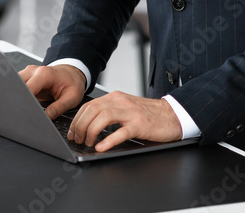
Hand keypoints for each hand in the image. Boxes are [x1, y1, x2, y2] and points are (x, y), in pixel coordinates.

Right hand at [18, 64, 85, 119]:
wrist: (71, 73)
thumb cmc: (72, 83)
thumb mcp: (72, 98)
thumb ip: (58, 108)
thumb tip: (45, 118)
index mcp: (44, 74)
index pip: (27, 88)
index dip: (25, 101)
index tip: (25, 113)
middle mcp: (32, 71)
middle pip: (16, 85)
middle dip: (17, 99)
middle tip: (22, 113)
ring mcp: (27, 74)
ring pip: (13, 85)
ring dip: (17, 97)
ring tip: (23, 109)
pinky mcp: (25, 78)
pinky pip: (16, 86)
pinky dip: (18, 96)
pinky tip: (23, 104)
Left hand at [68, 91, 182, 151]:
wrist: (172, 115)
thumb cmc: (148, 114)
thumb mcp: (125, 108)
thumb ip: (110, 112)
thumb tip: (89, 124)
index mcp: (115, 98)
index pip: (89, 106)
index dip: (77, 119)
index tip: (72, 131)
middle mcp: (121, 102)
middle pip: (92, 110)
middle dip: (80, 126)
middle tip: (77, 139)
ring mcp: (130, 113)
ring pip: (103, 118)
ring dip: (91, 131)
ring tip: (88, 143)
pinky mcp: (140, 125)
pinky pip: (121, 132)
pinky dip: (108, 140)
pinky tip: (101, 147)